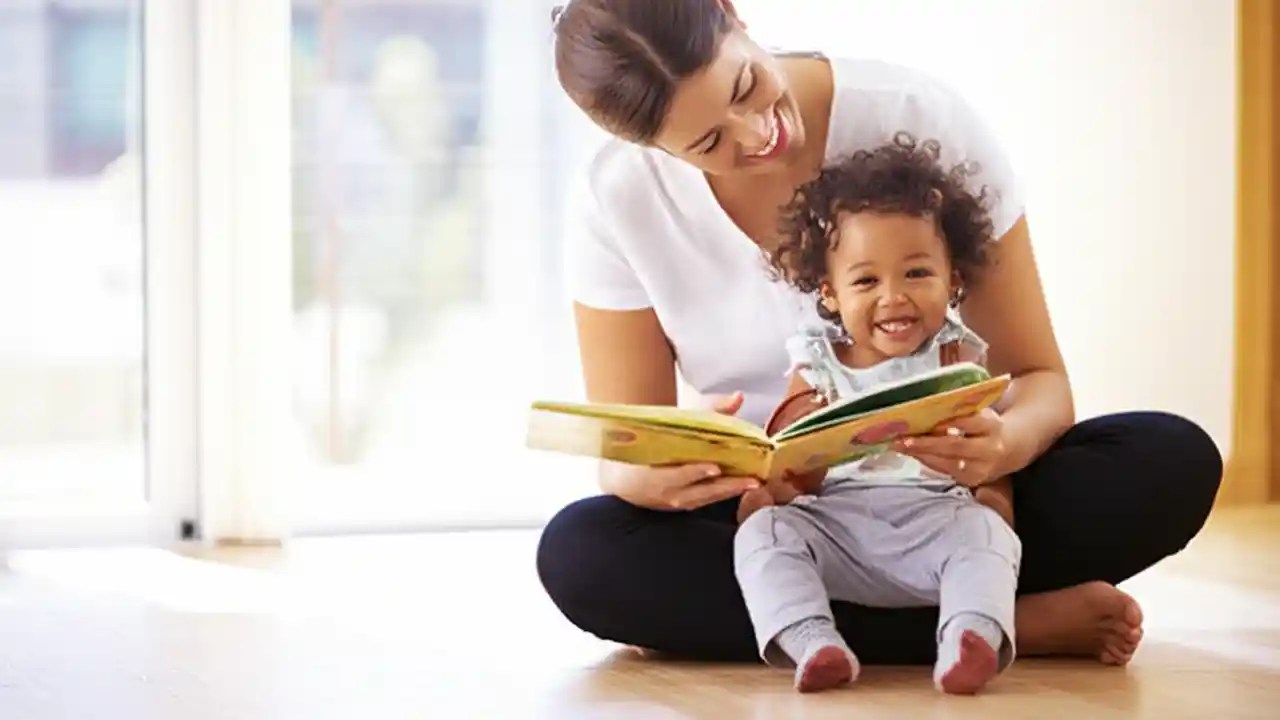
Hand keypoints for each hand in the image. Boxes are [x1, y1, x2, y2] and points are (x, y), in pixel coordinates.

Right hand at [601, 392, 762, 510]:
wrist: (624, 478)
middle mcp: (668, 490)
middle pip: (700, 489)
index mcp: (658, 470)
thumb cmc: (652, 446)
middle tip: (751, 480)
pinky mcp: (682, 506)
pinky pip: (705, 501)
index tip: (714, 467)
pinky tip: (741, 488)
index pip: (678, 472)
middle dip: (727, 485)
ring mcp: (676, 501)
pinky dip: (723, 494)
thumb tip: (737, 397)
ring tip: (753, 484)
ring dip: (730, 491)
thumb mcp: (676, 424)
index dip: (695, 470)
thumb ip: (710, 411)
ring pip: (706, 497)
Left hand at [891, 408, 1006, 487]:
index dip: (949, 422)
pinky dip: (926, 462)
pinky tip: (911, 454)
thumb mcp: (980, 413)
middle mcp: (989, 449)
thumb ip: (961, 410)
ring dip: (920, 454)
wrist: (1008, 451)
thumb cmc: (985, 426)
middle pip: (955, 446)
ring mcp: (981, 469)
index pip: (971, 423)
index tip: (926, 420)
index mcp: (992, 426)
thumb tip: (927, 406)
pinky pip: (945, 471)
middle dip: (926, 443)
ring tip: (899, 446)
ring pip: (947, 462)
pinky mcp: (972, 481)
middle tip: (901, 438)